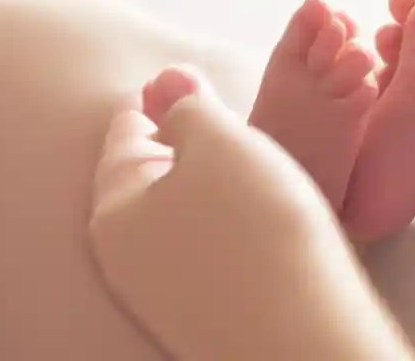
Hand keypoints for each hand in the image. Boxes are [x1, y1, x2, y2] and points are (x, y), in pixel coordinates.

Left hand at [88, 67, 413, 360]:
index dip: (146, 103)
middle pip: (145, 181)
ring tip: (236, 160)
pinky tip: (255, 216)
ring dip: (200, 186)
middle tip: (200, 114)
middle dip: (173, 145)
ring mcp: (165, 292)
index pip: (123, 138)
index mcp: (115, 210)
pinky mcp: (205, 313)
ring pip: (175, 219)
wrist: (299, 333)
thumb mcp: (222, 145)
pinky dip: (221, 223)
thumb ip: (191, 108)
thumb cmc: (257, 229)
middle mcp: (128, 257)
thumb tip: (168, 83)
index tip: (159, 81)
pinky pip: (204, 251)